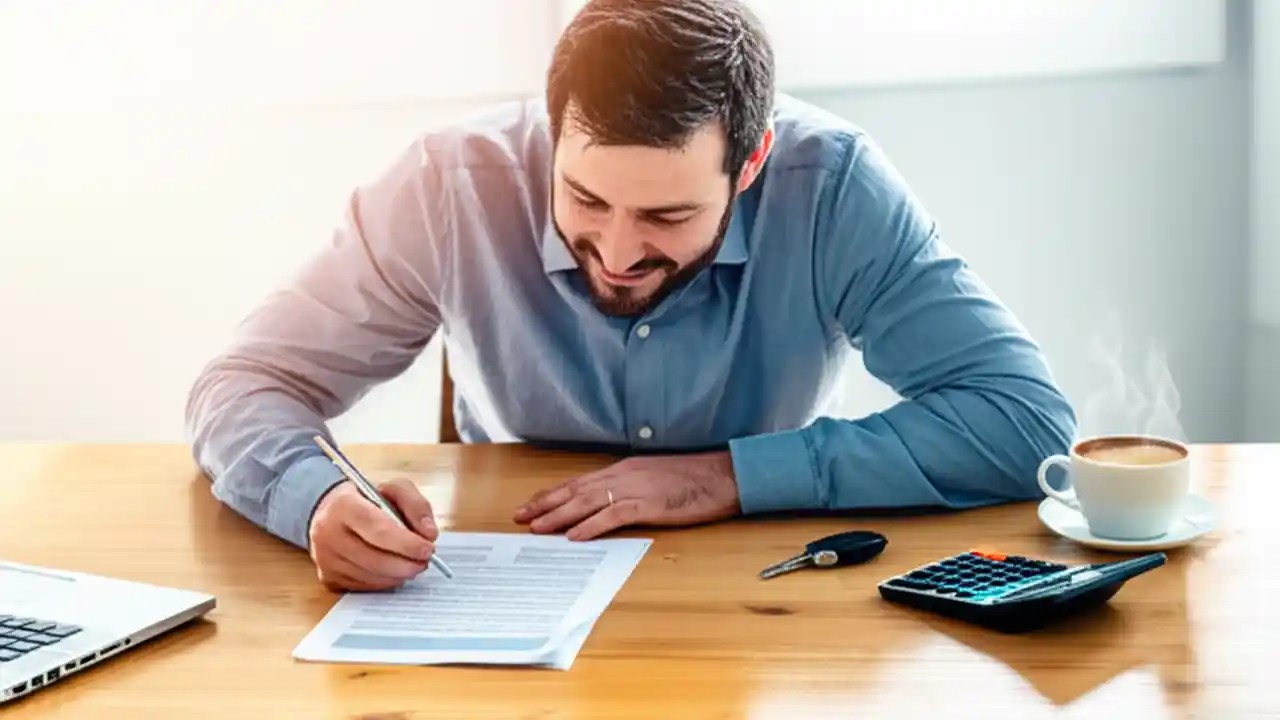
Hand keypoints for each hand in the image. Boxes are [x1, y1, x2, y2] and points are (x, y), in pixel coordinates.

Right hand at [308, 478, 438, 591]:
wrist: (329, 512)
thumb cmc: (366, 500)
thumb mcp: (393, 489)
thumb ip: (416, 505)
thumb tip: (429, 533)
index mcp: (343, 505)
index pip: (377, 529)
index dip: (405, 543)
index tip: (427, 548)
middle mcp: (328, 534)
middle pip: (374, 558)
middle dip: (406, 563)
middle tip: (426, 560)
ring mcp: (326, 559)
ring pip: (371, 576)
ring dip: (399, 574)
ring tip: (414, 564)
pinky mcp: (329, 578)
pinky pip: (364, 587)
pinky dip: (386, 581)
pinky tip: (395, 570)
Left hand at [513, 451, 740, 540]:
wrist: (722, 476)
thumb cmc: (693, 480)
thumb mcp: (655, 478)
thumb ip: (631, 487)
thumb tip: (609, 503)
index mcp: (624, 470)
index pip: (580, 481)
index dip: (552, 493)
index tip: (530, 504)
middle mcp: (624, 475)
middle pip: (575, 489)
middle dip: (545, 504)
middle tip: (520, 517)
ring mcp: (635, 488)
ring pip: (587, 501)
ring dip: (560, 515)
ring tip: (538, 527)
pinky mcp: (649, 504)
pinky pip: (613, 515)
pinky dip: (591, 526)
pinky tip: (576, 536)